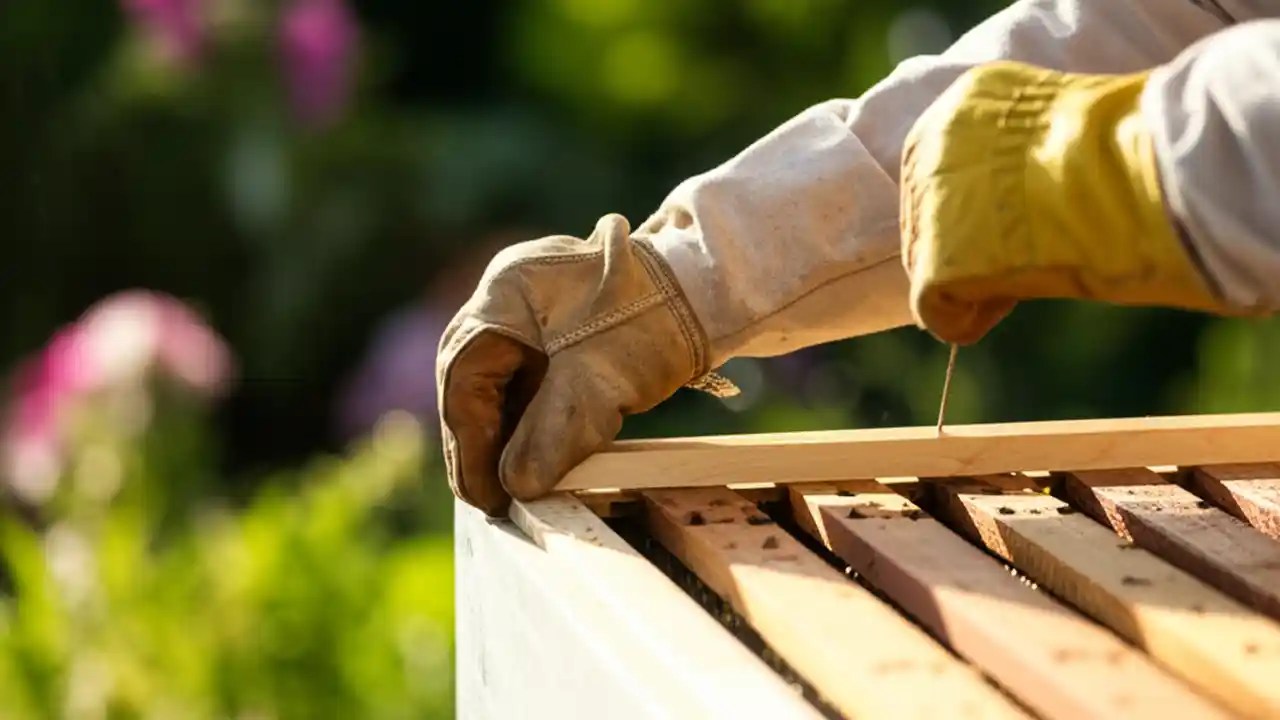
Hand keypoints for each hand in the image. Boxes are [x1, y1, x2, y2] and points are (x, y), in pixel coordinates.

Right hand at [436, 214, 732, 514]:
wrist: (708, 290)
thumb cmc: (657, 322)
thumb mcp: (599, 385)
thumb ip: (551, 437)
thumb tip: (514, 488)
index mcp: (504, 292)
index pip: (464, 382)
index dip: (470, 449)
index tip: (487, 498)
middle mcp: (504, 296)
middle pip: (472, 383)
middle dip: (482, 447)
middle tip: (494, 502)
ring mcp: (525, 310)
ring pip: (495, 385)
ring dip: (503, 438)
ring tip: (511, 491)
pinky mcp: (548, 329)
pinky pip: (522, 381)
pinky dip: (526, 421)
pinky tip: (533, 459)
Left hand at [898, 60, 1227, 344]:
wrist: (1134, 171)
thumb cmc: (1132, 148)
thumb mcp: (1066, 128)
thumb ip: (1029, 155)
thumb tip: (1031, 198)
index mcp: (967, 101)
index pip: (951, 168)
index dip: (983, 205)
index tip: (1027, 220)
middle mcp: (930, 145)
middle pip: (931, 216)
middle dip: (971, 245)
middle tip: (1027, 257)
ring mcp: (926, 204)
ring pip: (928, 261)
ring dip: (973, 279)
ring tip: (1031, 274)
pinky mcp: (933, 262)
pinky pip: (936, 308)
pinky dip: (967, 318)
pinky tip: (1012, 301)